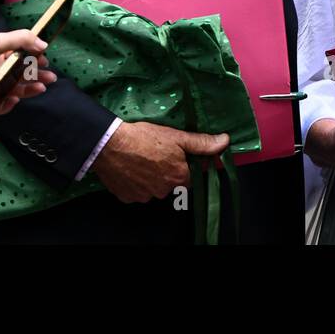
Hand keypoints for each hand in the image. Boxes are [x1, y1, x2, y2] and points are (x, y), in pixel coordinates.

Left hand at [0, 30, 56, 114]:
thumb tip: (43, 45)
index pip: (19, 57)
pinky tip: (14, 100)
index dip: (33, 58)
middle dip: (37, 75)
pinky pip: (1, 105)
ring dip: (29, 89)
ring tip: (41, 88)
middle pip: (20, 74)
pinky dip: (9, 104)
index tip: (45, 60)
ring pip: (14, 89)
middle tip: (51, 78)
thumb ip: (21, 39)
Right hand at [91, 121, 228, 203]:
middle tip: (157, 152)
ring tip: (142, 158)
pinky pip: (137, 191)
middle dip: (168, 170)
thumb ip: (202, 143)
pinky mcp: (128, 197)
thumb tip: (225, 141)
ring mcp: (145, 196)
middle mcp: (164, 191)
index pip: (191, 176)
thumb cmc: (144, 138)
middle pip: (172, 182)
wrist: (109, 144)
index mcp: (179, 177)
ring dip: (152, 176)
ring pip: (154, 187)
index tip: (177, 154)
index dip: (186, 164)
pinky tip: (132, 167)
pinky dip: (136, 181)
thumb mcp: (177, 136)